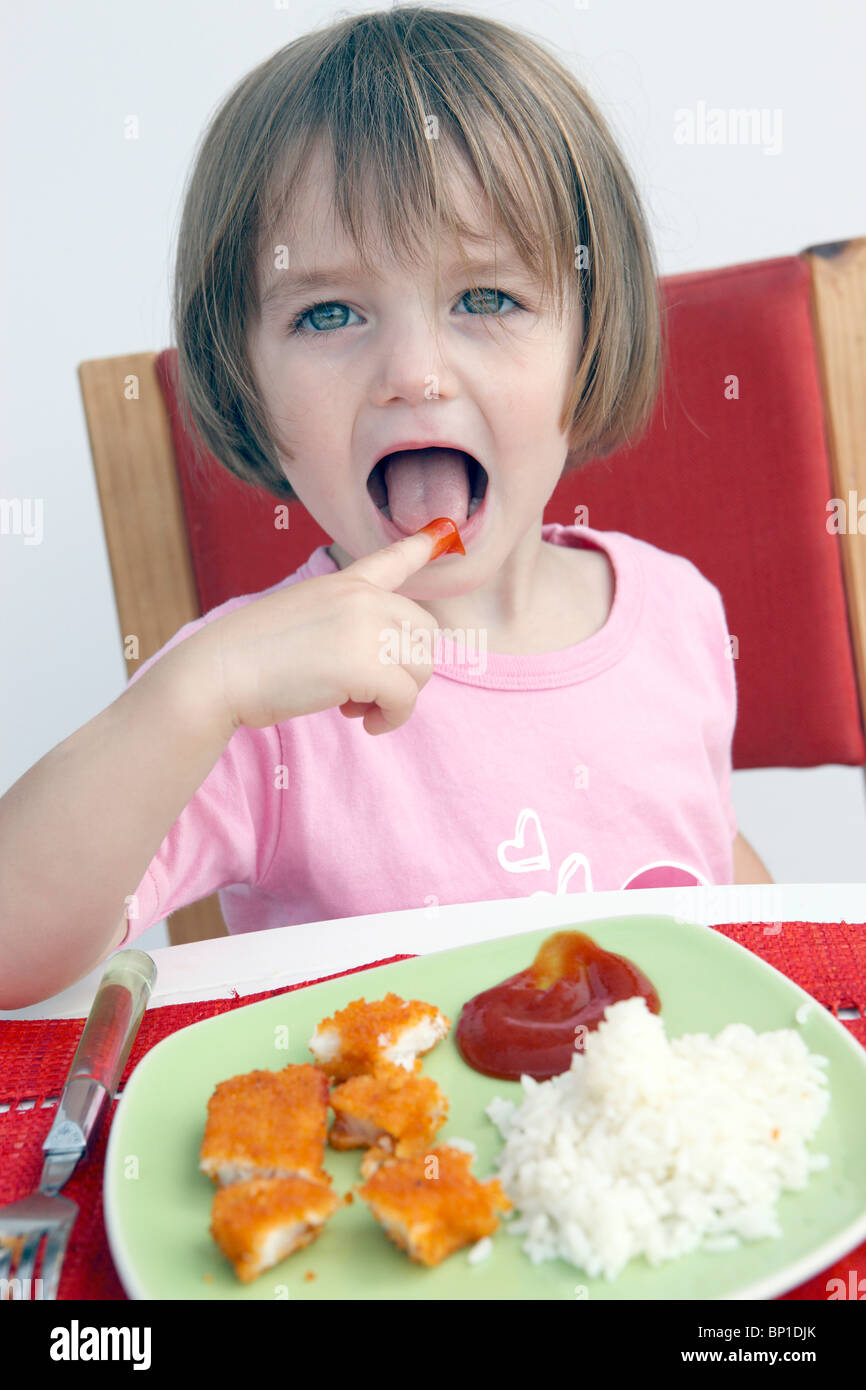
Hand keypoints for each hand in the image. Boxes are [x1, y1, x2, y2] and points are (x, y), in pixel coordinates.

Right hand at [186, 521, 463, 738]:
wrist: (218, 671)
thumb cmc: (249, 657)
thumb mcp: (301, 618)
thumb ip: (344, 625)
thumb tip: (380, 663)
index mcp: (345, 583)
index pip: (393, 559)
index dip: (421, 546)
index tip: (445, 530)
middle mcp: (363, 597)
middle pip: (426, 634)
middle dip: (407, 669)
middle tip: (365, 692)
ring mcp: (366, 627)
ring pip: (422, 669)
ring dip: (397, 698)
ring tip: (357, 707)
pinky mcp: (365, 665)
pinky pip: (405, 698)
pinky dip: (391, 719)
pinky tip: (364, 722)